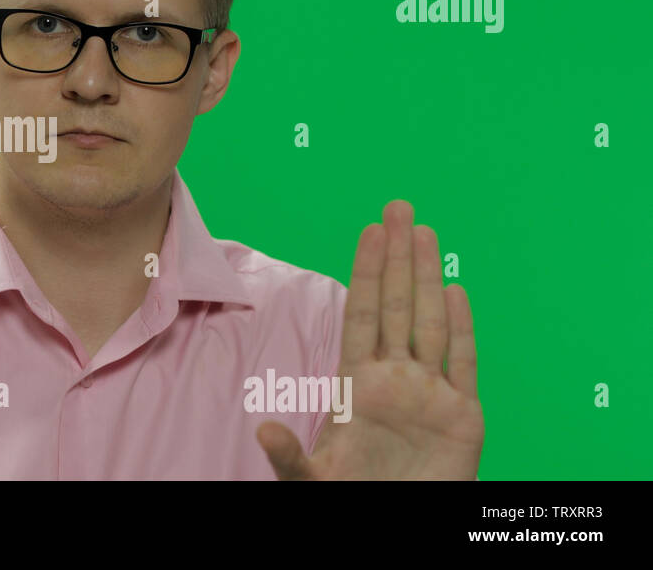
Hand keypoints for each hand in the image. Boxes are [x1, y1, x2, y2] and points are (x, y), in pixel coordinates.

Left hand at [257, 200, 482, 479]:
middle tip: (398, 207)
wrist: (398, 521)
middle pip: (398, 305)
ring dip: (429, 277)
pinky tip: (456, 291)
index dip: (367, 272)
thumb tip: (264, 430)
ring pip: (431, 323)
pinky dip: (462, 329)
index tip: (368, 231)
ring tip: (425, 233)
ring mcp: (430, 393)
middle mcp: (395, 378)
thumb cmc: (354, 496)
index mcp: (358, 383)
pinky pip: (463, 364)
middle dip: (398, 256)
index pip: (363, 314)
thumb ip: (289, 456)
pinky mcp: (464, 417)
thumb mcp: (311, 478)